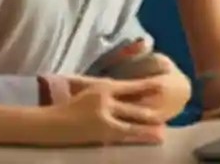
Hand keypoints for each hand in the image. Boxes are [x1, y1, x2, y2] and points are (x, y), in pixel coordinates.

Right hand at [45, 80, 166, 145]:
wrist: (50, 123)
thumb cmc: (68, 106)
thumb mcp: (88, 93)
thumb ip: (106, 93)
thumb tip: (125, 95)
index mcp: (102, 87)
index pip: (130, 86)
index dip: (147, 86)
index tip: (163, 82)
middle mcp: (105, 99)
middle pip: (134, 104)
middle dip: (153, 105)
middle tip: (169, 105)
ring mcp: (104, 117)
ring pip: (132, 121)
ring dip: (148, 125)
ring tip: (163, 129)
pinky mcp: (101, 132)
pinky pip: (124, 134)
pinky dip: (138, 136)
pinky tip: (148, 137)